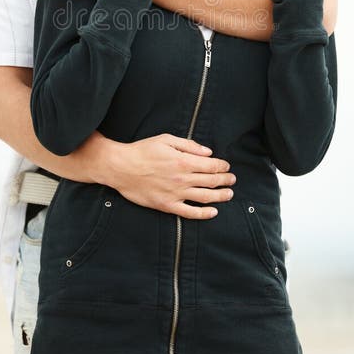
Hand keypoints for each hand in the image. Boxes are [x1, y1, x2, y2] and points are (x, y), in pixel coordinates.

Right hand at [100, 134, 235, 218]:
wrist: (121, 167)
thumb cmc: (142, 151)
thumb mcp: (166, 140)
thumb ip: (189, 146)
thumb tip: (208, 152)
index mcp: (183, 161)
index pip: (212, 165)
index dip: (223, 166)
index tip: (226, 166)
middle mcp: (182, 179)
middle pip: (212, 181)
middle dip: (226, 180)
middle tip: (232, 180)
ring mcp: (175, 194)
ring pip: (205, 198)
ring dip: (221, 196)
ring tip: (229, 194)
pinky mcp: (167, 206)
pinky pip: (189, 213)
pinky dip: (204, 214)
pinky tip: (213, 212)